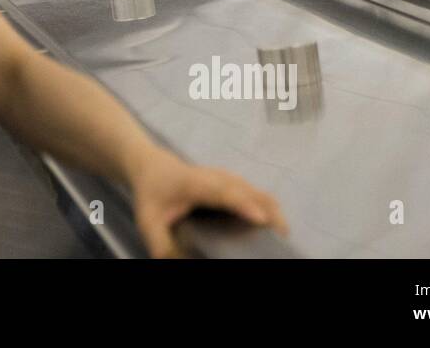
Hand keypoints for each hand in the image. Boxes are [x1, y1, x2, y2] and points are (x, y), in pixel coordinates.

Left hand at [129, 148, 286, 257]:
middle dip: (270, 213)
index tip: (261, 220)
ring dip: (274, 213)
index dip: (243, 204)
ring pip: (259, 193)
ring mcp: (229, 179)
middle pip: (250, 192)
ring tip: (281, 239)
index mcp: (195, 183)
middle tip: (281, 240)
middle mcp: (217, 178)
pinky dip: (270, 210)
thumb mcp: (148, 221)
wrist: (153, 167)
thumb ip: (160, 244)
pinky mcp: (235, 184)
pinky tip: (273, 231)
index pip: (223, 192)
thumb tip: (175, 263)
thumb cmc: (152, 194)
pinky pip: (258, 196)